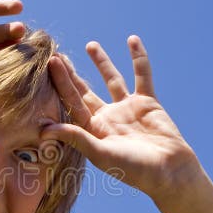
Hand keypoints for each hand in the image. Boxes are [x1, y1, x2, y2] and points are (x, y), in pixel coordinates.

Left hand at [43, 36, 200, 199]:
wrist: (169, 172)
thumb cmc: (134, 170)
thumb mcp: (101, 154)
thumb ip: (75, 138)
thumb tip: (43, 130)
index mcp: (93, 130)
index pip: (72, 102)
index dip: (61, 83)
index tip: (51, 63)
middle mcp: (107, 118)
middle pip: (85, 90)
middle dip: (72, 73)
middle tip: (57, 54)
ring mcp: (127, 109)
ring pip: (112, 79)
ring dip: (102, 62)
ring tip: (90, 44)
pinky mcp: (147, 102)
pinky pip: (142, 76)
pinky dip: (138, 58)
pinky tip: (132, 40)